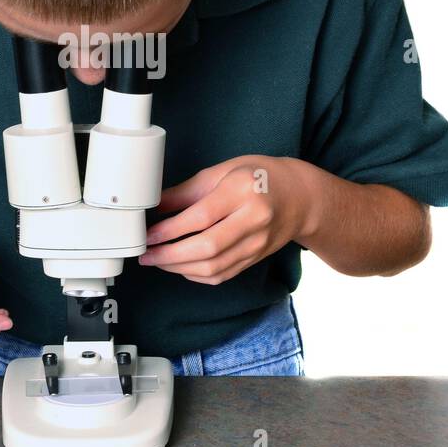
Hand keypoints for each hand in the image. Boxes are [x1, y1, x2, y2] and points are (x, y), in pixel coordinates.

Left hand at [138, 156, 315, 283]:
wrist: (301, 197)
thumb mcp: (223, 171)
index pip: (201, 216)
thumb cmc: (260, 177)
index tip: (148, 233)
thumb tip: (155, 205)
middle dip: (170, 255)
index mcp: (244, 190)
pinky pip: (222, 274)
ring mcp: (258, 243)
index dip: (170, 229)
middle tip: (147, 253)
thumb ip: (187, 191)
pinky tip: (180, 266)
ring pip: (214, 267)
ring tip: (158, 260)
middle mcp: (254, 219)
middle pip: (207, 247)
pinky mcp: (256, 259)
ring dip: (179, 268)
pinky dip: (196, 275)